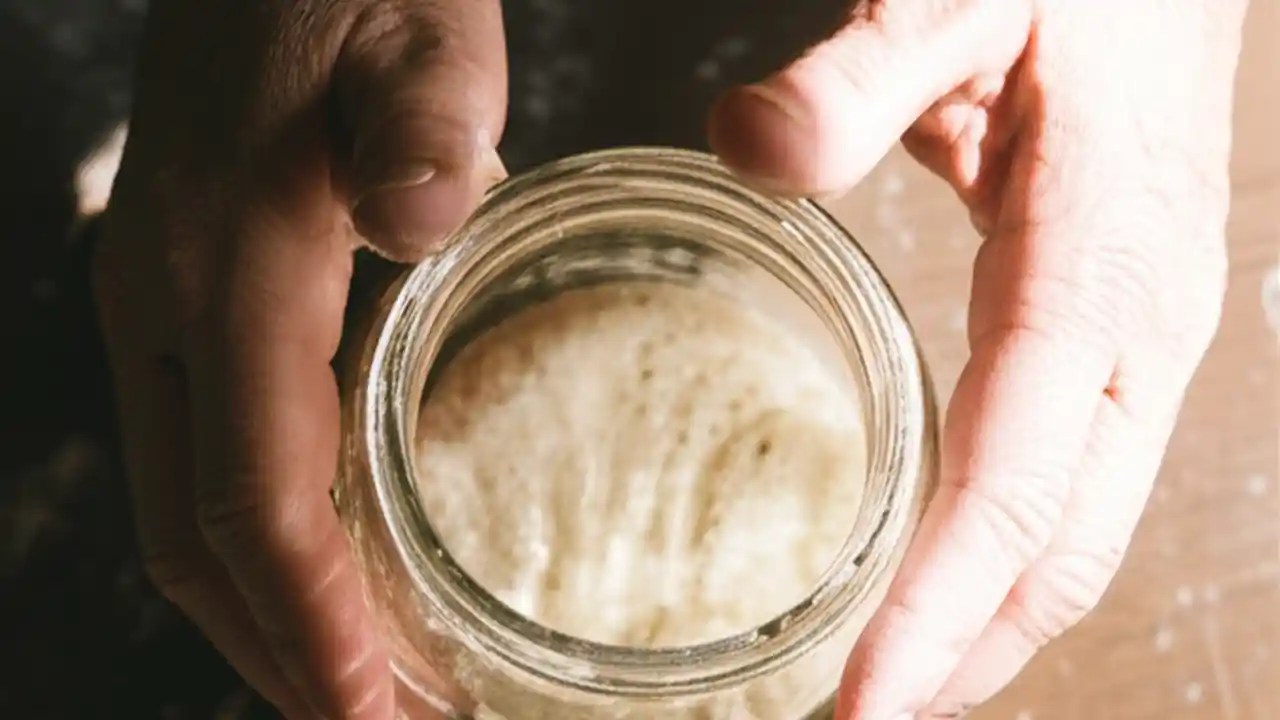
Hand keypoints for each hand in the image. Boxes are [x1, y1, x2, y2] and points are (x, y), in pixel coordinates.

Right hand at [93, 2, 505, 716]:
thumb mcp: (418, 44)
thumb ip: (419, 129)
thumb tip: (421, 220)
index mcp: (225, 265)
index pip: (256, 493)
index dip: (310, 620)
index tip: (371, 712)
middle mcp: (167, 302)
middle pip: (201, 534)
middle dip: (283, 651)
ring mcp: (166, 301)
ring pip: (192, 504)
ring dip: (267, 610)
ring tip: (355, 684)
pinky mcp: (191, 292)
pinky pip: (212, 450)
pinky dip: (263, 539)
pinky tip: (327, 567)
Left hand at [709, 0, 1245, 715]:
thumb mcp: (958, 4)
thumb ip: (856, 79)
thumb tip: (750, 149)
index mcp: (1099, 275)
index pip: (1016, 484)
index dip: (940, 605)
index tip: (865, 703)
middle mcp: (1136, 339)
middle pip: (1061, 546)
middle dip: (966, 654)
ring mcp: (1136, 348)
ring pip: (1074, 530)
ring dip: (987, 624)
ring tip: (893, 689)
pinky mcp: (1112, 340)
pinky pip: (1066, 480)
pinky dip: (1002, 555)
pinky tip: (939, 577)